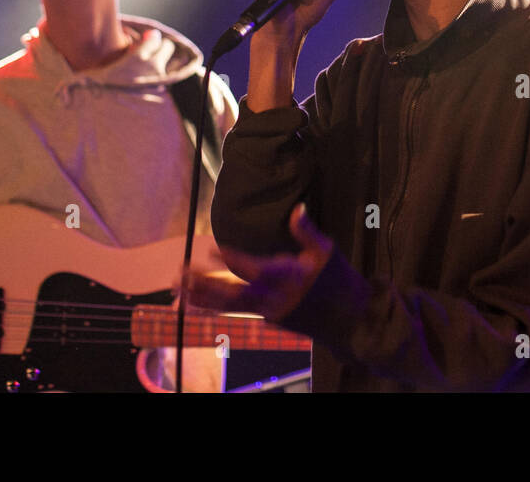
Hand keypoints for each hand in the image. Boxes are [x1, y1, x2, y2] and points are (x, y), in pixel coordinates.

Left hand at [184, 204, 333, 321]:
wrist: (351, 321)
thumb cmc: (338, 281)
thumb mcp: (326, 251)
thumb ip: (306, 231)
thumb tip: (297, 208)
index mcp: (289, 277)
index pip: (253, 269)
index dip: (231, 260)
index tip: (210, 251)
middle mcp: (275, 298)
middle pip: (233, 294)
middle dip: (204, 285)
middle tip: (180, 274)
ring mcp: (271, 312)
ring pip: (231, 306)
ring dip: (203, 297)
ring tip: (178, 289)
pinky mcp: (270, 320)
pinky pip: (237, 312)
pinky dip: (215, 305)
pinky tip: (197, 300)